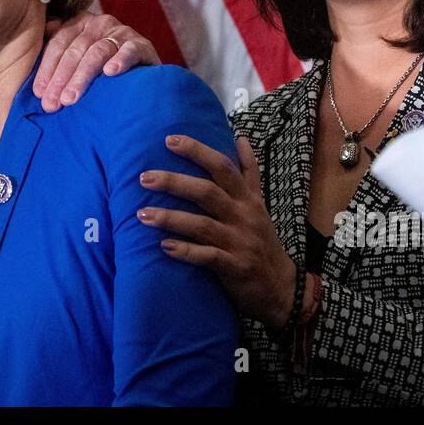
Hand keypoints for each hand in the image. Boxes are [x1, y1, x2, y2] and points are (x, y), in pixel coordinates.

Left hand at [32, 11, 160, 111]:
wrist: (142, 74)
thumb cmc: (102, 67)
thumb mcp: (77, 57)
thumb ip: (57, 51)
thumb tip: (30, 53)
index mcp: (80, 23)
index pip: (59, 43)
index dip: (47, 68)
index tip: (39, 93)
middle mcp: (100, 23)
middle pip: (76, 50)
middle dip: (61, 78)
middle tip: (53, 104)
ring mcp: (121, 32)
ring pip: (97, 52)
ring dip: (83, 76)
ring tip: (71, 98)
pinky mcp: (142, 44)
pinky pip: (129, 50)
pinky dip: (120, 61)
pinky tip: (110, 73)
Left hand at [137, 135, 297, 328]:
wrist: (281, 286)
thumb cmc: (262, 239)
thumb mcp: (260, 203)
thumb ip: (249, 172)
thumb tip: (241, 138)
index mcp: (247, 198)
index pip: (223, 167)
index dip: (198, 151)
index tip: (170, 140)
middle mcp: (243, 216)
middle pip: (207, 192)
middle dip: (175, 182)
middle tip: (145, 178)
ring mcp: (239, 241)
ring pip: (202, 225)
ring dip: (171, 218)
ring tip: (143, 214)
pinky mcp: (235, 266)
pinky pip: (207, 256)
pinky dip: (186, 251)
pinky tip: (164, 247)